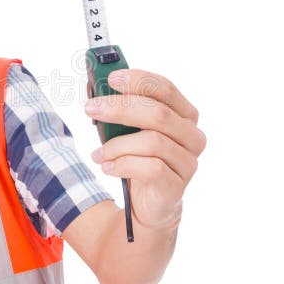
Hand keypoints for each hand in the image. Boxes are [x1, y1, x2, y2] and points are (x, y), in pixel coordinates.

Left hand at [86, 69, 205, 228]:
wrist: (148, 204)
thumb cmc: (139, 159)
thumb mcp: (130, 131)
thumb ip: (123, 111)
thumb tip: (97, 95)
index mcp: (184, 115)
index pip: (166, 89)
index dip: (139, 81)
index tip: (112, 79)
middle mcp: (192, 136)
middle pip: (158, 114)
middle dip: (120, 108)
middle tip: (91, 108)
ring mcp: (188, 162)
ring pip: (153, 142)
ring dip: (117, 145)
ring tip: (99, 153)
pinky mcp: (177, 185)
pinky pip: (151, 168)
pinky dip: (123, 164)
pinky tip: (107, 167)